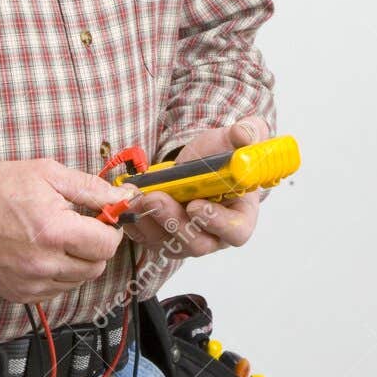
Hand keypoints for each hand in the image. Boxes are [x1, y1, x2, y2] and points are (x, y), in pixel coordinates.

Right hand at [0, 157, 130, 304]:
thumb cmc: (0, 189)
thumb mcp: (48, 174)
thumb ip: (91, 188)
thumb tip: (123, 198)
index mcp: (54, 231)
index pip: (106, 245)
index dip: (110, 230)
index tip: (102, 221)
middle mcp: (44, 263)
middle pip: (96, 267)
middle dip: (95, 247)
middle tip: (79, 229)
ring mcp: (31, 282)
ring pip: (78, 281)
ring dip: (77, 263)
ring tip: (57, 240)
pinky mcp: (20, 294)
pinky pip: (56, 291)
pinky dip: (58, 275)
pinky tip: (43, 255)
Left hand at [124, 115, 269, 259]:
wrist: (196, 162)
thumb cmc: (220, 156)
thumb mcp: (234, 139)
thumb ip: (247, 133)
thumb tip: (244, 135)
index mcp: (241, 217)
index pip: (235, 232)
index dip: (217, 223)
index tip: (196, 205)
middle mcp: (214, 235)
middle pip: (197, 243)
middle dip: (173, 221)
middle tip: (156, 198)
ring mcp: (186, 239)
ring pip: (167, 243)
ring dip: (149, 221)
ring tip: (137, 195)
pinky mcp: (162, 237)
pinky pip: (146, 238)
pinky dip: (134, 222)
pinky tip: (129, 202)